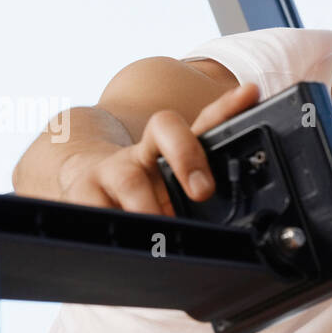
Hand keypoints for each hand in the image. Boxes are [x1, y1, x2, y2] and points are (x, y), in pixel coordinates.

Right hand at [58, 83, 260, 215]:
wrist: (83, 188)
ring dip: (149, 209)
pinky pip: (96, 206)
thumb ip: (201, 200)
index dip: (227, 106)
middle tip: (203, 191)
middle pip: (165, 129)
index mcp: (174, 151)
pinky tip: (124, 239)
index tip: (248, 93)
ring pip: (131, 180)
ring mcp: (113, 169)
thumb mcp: (176, 194)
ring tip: (163, 234)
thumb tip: (239, 228)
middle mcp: (145, 152)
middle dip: (187, 155)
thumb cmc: (142, 194)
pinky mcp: (84, 191)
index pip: (205, 122)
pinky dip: (112, 223)